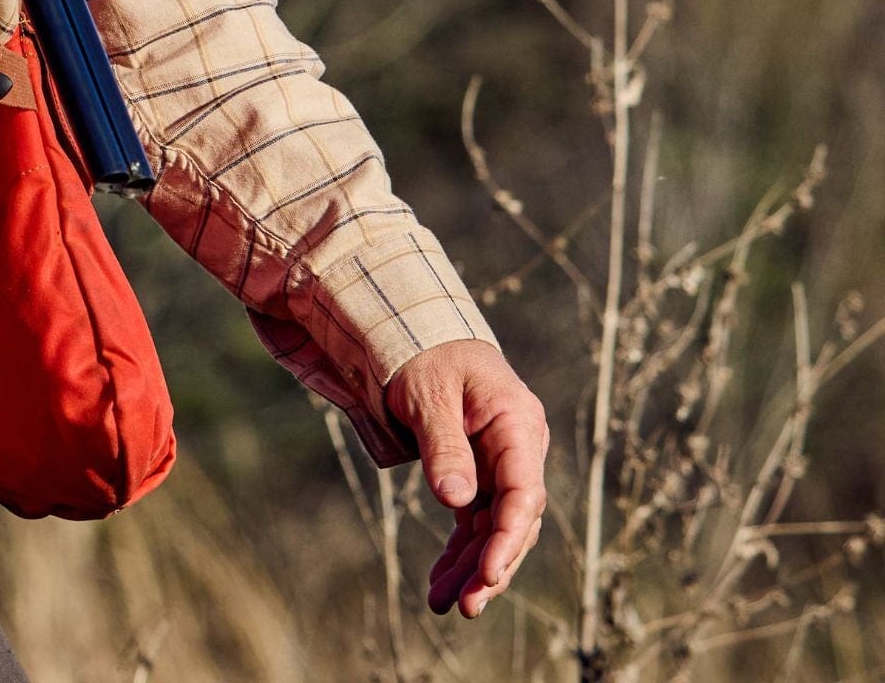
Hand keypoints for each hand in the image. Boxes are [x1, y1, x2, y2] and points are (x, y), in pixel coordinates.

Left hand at [385, 340, 548, 619]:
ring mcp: (501, 464)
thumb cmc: (426, 357)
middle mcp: (518, 449)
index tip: (488, 573)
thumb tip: (456, 502)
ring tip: (446, 605)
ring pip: (494, 529)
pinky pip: (475, 522)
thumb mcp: (428, 394)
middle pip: (514, 520)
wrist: (419, 336)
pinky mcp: (480, 476)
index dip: (508, 537)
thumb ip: (444, 445)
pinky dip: (459, 553)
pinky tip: (441, 584)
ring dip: (473, 569)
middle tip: (466, 607)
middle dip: (491, 566)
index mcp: (517, 423)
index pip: (523, 491)